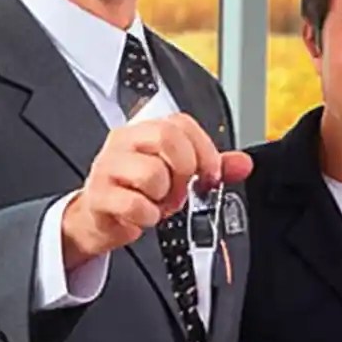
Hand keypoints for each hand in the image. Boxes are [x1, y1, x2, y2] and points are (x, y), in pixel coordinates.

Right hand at [62, 113, 253, 268]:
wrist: (99, 218)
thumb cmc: (136, 191)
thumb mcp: (175, 175)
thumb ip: (208, 166)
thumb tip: (243, 163)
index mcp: (145, 130)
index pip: (181, 123)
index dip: (204, 149)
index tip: (210, 173)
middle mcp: (124, 141)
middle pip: (166, 137)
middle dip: (185, 169)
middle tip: (183, 189)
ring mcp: (108, 166)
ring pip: (152, 173)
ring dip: (164, 198)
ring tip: (157, 202)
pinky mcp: (98, 195)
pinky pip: (135, 204)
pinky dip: (147, 217)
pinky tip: (143, 215)